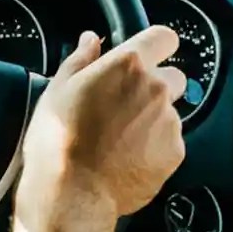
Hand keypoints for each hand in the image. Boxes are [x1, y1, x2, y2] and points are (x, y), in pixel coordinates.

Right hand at [13, 26, 186, 231]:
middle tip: (125, 106)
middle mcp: (156, 89)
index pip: (164, 38)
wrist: (72, 193)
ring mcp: (169, 122)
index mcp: (129, 65)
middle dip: (155, 87)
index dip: (156, 46)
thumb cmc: (59, 140)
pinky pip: (170, 142)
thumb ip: (81, 59)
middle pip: (172, 78)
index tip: (146, 57)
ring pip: (170, 113)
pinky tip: (127, 158)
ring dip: (152, 120)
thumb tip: (91, 40)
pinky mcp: (175, 152)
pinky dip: (155, 148)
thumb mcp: (58, 90)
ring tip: (119, 140)